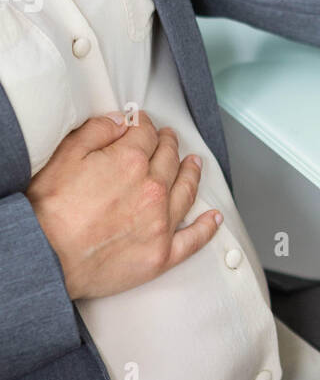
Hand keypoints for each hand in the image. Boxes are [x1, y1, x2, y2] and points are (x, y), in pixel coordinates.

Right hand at [27, 112, 222, 300]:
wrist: (46, 258)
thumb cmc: (50, 212)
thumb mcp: (65, 156)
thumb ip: (96, 132)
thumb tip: (120, 121)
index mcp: (131, 162)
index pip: (146, 134)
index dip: (143, 125)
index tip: (141, 124)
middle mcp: (153, 190)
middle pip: (169, 159)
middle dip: (169, 145)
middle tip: (168, 140)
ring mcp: (161, 223)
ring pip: (186, 191)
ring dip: (192, 174)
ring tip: (195, 164)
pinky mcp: (162, 254)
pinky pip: (194, 238)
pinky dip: (207, 227)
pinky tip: (214, 218)